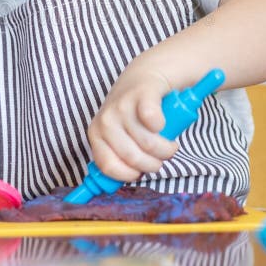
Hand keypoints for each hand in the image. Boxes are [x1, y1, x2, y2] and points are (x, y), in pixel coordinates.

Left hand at [87, 66, 178, 181]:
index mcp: (96, 134)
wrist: (145, 76)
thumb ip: (115, 158)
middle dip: (153, 164)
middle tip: (161, 159)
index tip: (140, 173)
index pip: (108, 165)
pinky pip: (153, 120)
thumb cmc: (132, 114)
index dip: (128, 174)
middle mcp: (106, 120)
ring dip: (166, 149)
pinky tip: (163, 125)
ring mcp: (123, 106)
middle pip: (132, 157)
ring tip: (169, 145)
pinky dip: (162, 125)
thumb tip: (109, 189)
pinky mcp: (142, 94)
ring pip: (148, 143)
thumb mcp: (117, 136)